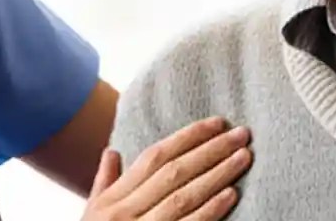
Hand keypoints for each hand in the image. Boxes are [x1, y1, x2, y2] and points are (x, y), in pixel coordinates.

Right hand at [80, 117, 251, 219]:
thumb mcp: (92, 216)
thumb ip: (104, 183)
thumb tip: (112, 151)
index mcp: (110, 200)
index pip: (153, 157)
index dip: (187, 137)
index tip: (217, 124)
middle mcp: (123, 213)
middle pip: (173, 172)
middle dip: (210, 149)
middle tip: (242, 134)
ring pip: (183, 196)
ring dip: (217, 174)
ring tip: (243, 157)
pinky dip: (211, 210)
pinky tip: (231, 194)